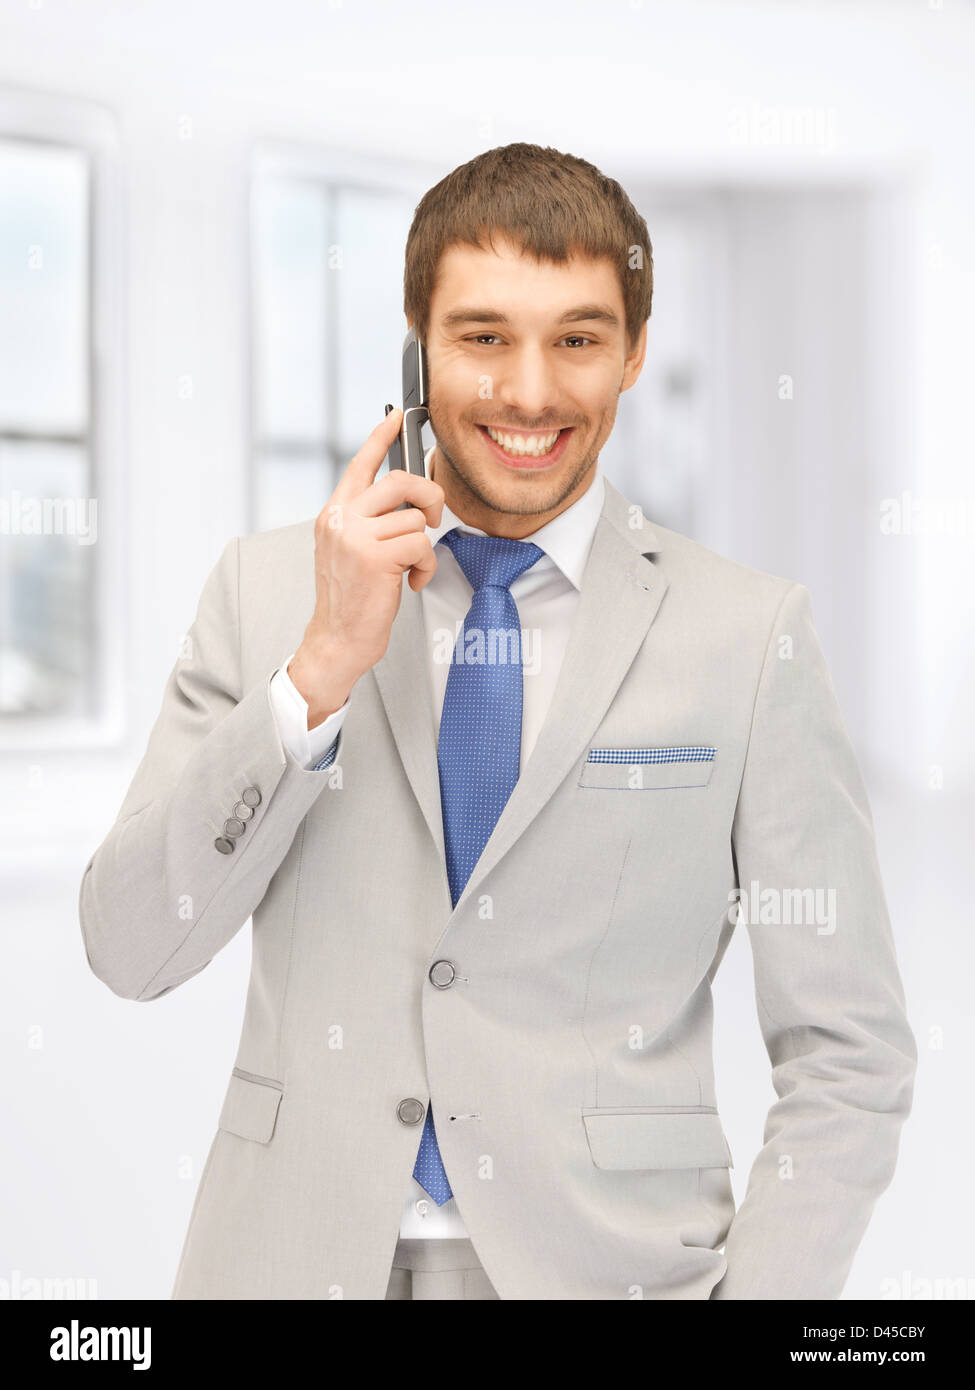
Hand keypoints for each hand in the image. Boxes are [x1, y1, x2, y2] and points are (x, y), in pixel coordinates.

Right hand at [288, 408, 443, 726]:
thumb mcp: (350, 550)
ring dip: (424, 547)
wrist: (337, 638)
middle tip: (434, 518)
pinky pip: (421, 546)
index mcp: (334, 514)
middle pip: (399, 481)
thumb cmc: (350, 598)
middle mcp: (341, 519)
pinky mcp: (375, 558)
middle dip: (428, 496)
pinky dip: (425, 567)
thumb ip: (368, 521)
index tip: (396, 416)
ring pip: (416, 519)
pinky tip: (411, 582)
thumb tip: (409, 500)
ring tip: (410, 568)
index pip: (360, 465)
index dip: (381, 437)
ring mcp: (356, 537)